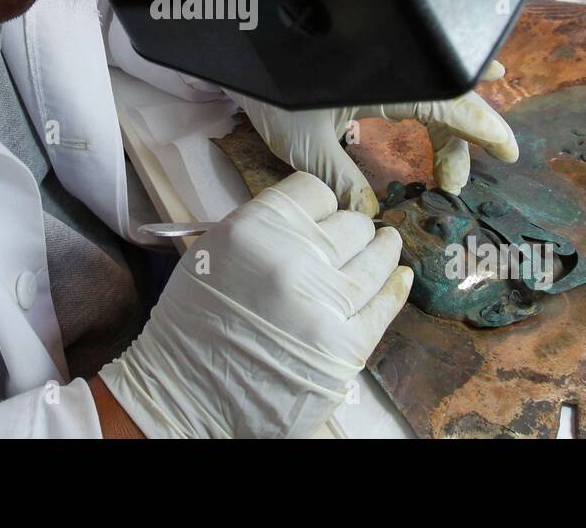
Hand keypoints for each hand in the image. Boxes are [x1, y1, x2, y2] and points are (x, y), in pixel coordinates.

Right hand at [98, 171, 410, 437]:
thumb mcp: (214, 252)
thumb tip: (315, 219)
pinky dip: (394, 289)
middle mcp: (291, 260)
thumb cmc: (194, 324)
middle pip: (350, 225)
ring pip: (374, 261)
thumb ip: (265, 229)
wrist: (186, 393)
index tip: (325, 215)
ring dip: (384, 250)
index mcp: (255, 230)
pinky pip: (383, 307)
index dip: (322, 204)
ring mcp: (322, 304)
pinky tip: (399, 277)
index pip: (315, 192)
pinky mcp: (344, 347)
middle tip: (354, 237)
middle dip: (354, 229)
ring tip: (388, 245)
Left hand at [230, 62, 518, 216]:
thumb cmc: (268, 86)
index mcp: (390, 80)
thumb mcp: (304, 142)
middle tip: (453, 183)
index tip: (508, 153)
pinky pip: (416, 72)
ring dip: (449, 119)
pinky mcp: (370, 54)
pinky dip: (433, 88)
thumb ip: (341, 181)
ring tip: (452, 163)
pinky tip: (442, 101)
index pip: (453, 105)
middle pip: (450, 97)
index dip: (484, 129)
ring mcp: (386, 55)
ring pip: (435, 85)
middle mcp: (397, 61)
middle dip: (462, 139)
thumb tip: (370, 219)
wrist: (240, 37)